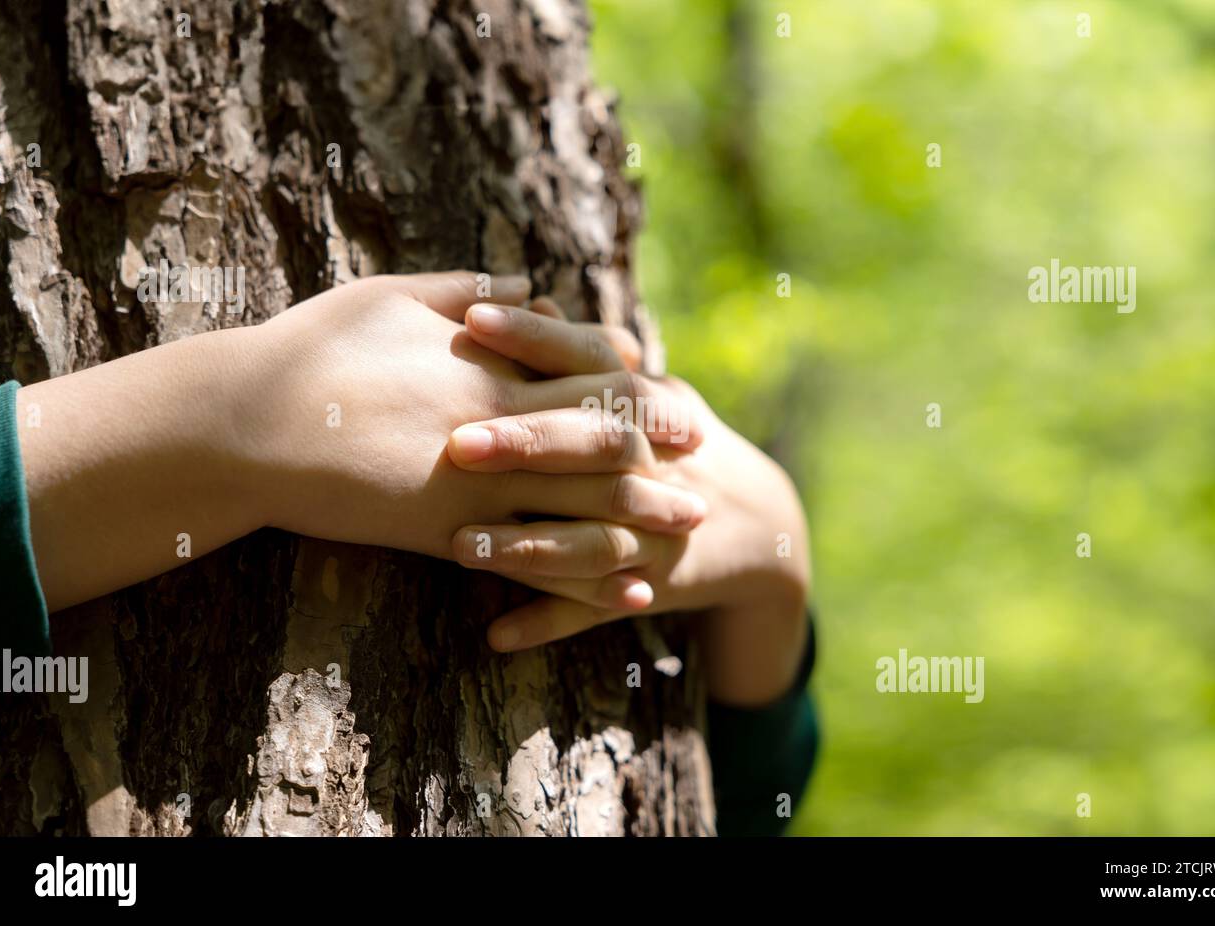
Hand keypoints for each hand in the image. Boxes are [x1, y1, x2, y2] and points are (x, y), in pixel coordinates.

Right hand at [19, 271, 704, 611]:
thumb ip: (466, 292)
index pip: (587, 373)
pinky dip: (588, 575)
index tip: (676, 399)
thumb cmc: (311, 351)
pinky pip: (538, 560)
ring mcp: (478, 483)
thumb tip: (526, 287)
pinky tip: (626, 591)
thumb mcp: (388, 296)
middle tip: (707, 468)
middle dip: (658, 457)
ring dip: (643, 517)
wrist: (244, 423)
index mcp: (490, 364)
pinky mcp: (448, 533)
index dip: (638, 389)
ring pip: (584, 503)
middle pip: (602, 442)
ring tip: (689, 530)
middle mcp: (498, 424)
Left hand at [445, 338, 810, 704]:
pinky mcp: (650, 584)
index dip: (539, 339)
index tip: (475, 318)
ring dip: (529, 547)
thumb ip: (587, 355)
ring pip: (593, 540)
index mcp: (649, 405)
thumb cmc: (673, 441)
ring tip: (460, 547)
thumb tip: (532, 298)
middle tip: (457, 445)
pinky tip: (495, 635)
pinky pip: (596, 608)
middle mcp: (657, 466)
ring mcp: (655, 531)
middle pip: (596, 449)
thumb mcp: (646, 391)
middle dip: (530, 444)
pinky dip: (548, 622)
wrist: (757, 525)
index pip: (593, 361)